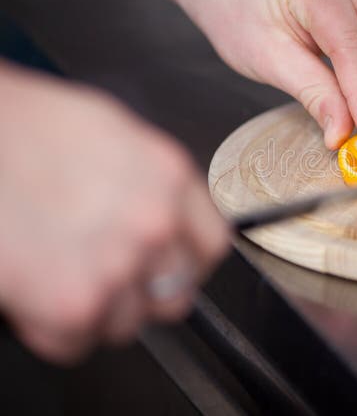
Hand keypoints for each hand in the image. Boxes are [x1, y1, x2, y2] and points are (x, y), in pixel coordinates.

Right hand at [0, 64, 229, 363]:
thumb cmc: (28, 129)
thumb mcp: (116, 136)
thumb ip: (153, 185)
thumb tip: (169, 220)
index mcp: (169, 179)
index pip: (211, 246)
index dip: (185, 261)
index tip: (168, 265)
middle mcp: (153, 224)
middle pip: (175, 293)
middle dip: (143, 293)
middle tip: (109, 277)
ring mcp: (117, 267)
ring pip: (127, 324)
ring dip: (97, 311)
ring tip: (61, 272)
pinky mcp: (72, 304)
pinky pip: (76, 344)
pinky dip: (53, 329)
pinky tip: (36, 289)